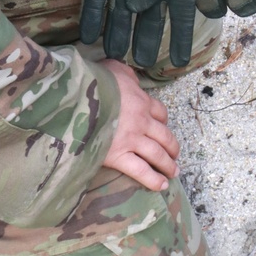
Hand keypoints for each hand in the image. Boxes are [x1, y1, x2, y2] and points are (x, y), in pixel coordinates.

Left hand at [80, 0, 195, 67]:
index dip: (181, 38)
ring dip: (117, 35)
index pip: (180, 15)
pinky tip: (88, 36)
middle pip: (148, 19)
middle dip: (145, 41)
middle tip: (140, 65)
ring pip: (121, 13)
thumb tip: (146, 7)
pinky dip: (92, 16)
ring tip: (113, 58)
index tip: (181, 61)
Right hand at [101, 59, 179, 190]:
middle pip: (164, 136)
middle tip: (175, 155)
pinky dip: (153, 180)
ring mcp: (132, 140)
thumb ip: (126, 75)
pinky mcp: (119, 156)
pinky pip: (140, 171)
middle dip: (172, 147)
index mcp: (142, 101)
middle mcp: (142, 122)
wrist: (81, 98)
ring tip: (174, 172)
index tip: (164, 127)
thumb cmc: (95, 81)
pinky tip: (162, 186)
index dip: (164, 122)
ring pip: (157, 154)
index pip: (161, 113)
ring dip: (168, 164)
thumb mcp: (115, 69)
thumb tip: (129, 79)